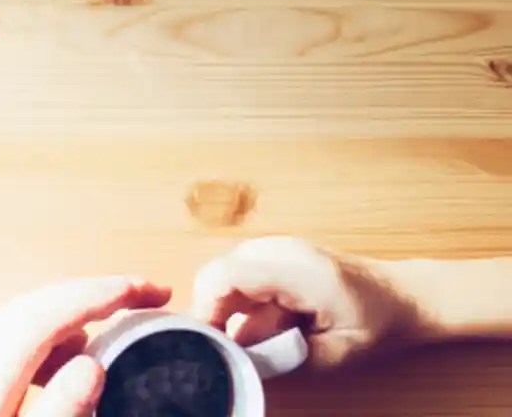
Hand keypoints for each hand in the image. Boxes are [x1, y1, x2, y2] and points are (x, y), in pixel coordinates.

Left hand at [0, 277, 171, 416]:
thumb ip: (58, 411)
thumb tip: (90, 368)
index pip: (57, 306)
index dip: (109, 292)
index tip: (149, 289)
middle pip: (38, 307)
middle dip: (92, 303)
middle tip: (140, 305)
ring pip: (15, 324)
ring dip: (61, 330)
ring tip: (103, 349)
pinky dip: (30, 347)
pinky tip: (44, 373)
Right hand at [193, 237, 421, 368]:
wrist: (405, 295)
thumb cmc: (380, 322)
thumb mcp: (339, 352)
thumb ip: (287, 359)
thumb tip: (242, 362)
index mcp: (297, 272)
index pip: (225, 277)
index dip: (205, 310)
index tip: (208, 342)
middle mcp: (279, 250)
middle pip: (215, 275)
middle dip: (213, 313)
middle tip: (228, 347)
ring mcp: (275, 248)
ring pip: (224, 277)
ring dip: (228, 310)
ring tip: (257, 338)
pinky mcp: (273, 254)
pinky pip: (239, 277)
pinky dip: (241, 304)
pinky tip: (267, 323)